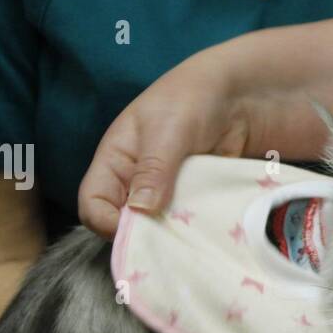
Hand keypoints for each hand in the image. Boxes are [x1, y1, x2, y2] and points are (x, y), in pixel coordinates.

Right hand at [78, 50, 253, 237]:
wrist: (240, 94)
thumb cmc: (192, 99)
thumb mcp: (167, 131)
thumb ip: (153, 169)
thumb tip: (140, 209)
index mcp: (115, 162)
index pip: (93, 204)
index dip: (106, 222)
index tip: (138, 230)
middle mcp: (135, 184)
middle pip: (124, 226)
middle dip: (143, 237)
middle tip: (169, 238)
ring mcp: (166, 195)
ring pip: (158, 230)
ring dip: (173, 237)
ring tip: (192, 236)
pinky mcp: (194, 202)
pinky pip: (189, 226)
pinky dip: (196, 232)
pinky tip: (210, 231)